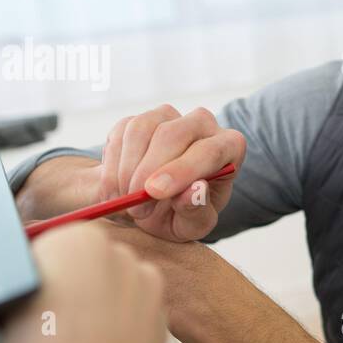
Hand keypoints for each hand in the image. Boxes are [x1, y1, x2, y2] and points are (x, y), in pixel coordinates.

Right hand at [0, 223, 167, 342]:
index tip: (29, 289)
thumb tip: (36, 267)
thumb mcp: (5, 297)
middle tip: (46, 318)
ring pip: (120, 286)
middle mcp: (122, 257)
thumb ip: (27, 268)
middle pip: (94, 259)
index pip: (59, 238)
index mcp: (77, 239)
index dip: (41, 266)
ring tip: (70, 341)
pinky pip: (137, 316)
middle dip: (76, 281)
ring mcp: (148, 290)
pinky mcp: (163, 325)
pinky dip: (122, 329)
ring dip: (102, 303)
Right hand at [98, 104, 246, 241]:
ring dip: (127, 170)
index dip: (182, 170)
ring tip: (126, 203)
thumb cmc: (183, 215)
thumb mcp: (193, 225)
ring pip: (142, 130)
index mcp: (229, 146)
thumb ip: (197, 211)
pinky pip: (121, 134)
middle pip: (174, 134)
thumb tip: (197, 191)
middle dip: (148, 171)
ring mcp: (170, 116)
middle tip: (135, 206)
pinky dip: (112, 165)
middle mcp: (203, 123)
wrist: (151, 206)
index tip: (154, 192)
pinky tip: (116, 190)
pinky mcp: (139, 119)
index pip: (211, 151)